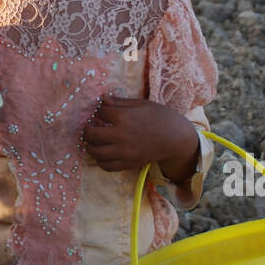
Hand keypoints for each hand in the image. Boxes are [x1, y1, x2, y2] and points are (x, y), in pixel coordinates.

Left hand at [83, 95, 199, 180]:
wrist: (177, 138)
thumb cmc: (161, 117)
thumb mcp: (142, 104)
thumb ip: (120, 102)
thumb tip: (103, 98)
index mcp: (124, 117)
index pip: (100, 113)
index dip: (98, 111)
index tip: (99, 112)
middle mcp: (121, 135)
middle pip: (92, 133)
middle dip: (87, 129)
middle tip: (88, 127)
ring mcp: (124, 151)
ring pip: (96, 152)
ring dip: (90, 146)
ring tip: (92, 142)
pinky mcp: (129, 163)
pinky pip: (107, 166)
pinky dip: (100, 161)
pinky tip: (101, 155)